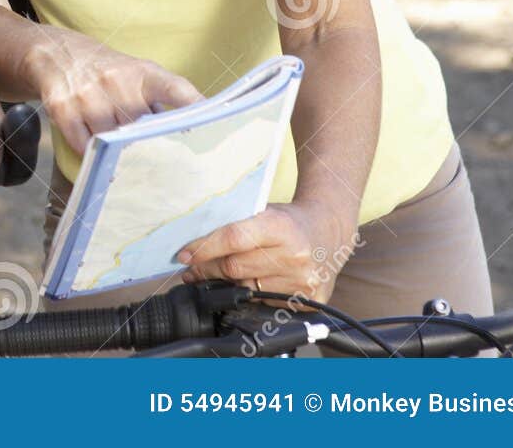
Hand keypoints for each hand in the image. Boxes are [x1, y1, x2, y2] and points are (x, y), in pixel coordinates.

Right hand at [27, 28, 201, 153]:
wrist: (56, 52)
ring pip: (111, 141)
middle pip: (141, 129)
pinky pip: (83, 144)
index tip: (210, 126)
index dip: (194, 107)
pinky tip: (96, 154)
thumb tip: (190, 135)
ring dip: (117, 155)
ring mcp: (88, 94)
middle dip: (148, 149)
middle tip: (159, 169)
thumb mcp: (137, 75)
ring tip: (122, 162)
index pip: (176, 89)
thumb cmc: (106, 70)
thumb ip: (160, 102)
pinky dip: (91, 154)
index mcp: (143, 73)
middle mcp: (117, 81)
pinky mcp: (63, 107)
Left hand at [176, 199, 359, 303]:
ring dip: (226, 284)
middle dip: (207, 269)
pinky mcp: (309, 300)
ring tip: (214, 275)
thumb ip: (234, 224)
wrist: (329, 231)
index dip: (203, 248)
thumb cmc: (290, 219)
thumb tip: (193, 243)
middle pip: (235, 268)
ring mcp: (303, 282)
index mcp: (282, 227)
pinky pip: (265, 302)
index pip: (232, 239)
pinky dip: (251, 294)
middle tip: (191, 268)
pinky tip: (247, 284)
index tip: (183, 255)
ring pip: (246, 289)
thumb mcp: (264, 210)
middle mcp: (295, 256)